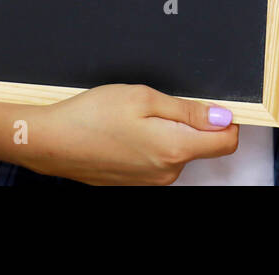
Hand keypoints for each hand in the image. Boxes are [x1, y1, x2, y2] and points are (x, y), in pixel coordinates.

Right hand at [18, 83, 238, 184]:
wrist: (51, 142)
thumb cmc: (92, 115)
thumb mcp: (143, 97)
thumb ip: (188, 109)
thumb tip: (223, 117)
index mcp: (175, 148)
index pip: (227, 141)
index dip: (226, 119)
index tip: (209, 103)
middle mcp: (168, 172)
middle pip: (202, 144)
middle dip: (188, 121)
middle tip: (155, 103)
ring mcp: (151, 180)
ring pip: (178, 150)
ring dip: (167, 131)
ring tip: (134, 117)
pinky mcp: (136, 181)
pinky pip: (158, 159)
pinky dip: (150, 142)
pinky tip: (124, 131)